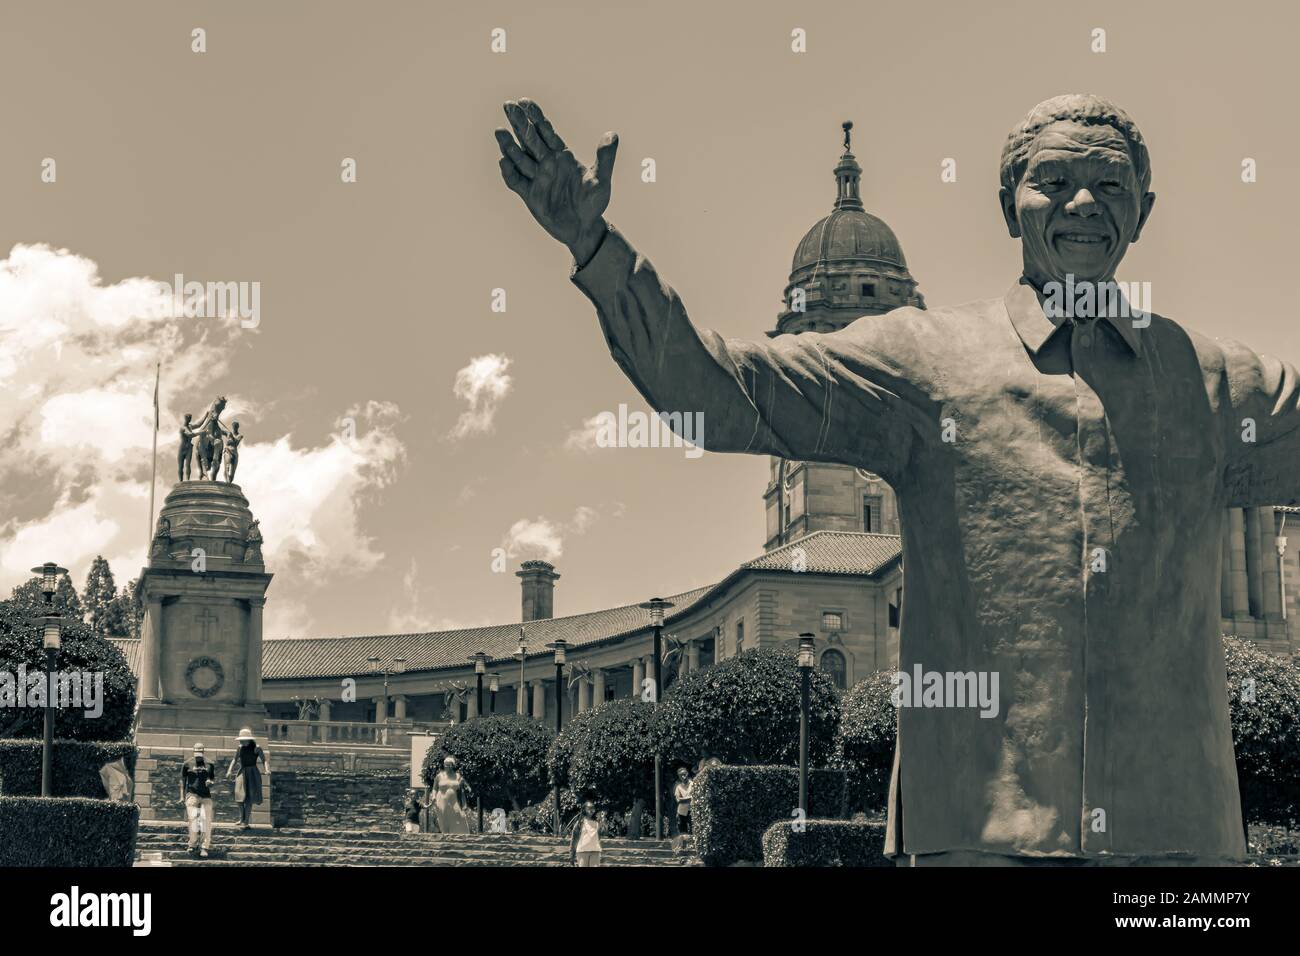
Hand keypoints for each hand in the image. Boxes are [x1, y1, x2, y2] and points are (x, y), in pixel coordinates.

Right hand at [495, 99, 617, 267]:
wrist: (584, 228)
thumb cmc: (593, 203)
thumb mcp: (601, 180)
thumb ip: (605, 158)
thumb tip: (612, 135)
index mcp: (562, 155)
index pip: (546, 132)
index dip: (536, 117)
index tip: (525, 102)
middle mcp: (546, 163)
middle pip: (529, 140)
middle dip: (519, 123)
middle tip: (508, 105)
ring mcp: (536, 178)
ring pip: (520, 158)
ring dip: (510, 146)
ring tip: (500, 132)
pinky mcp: (530, 195)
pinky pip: (516, 182)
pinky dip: (510, 173)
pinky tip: (504, 162)